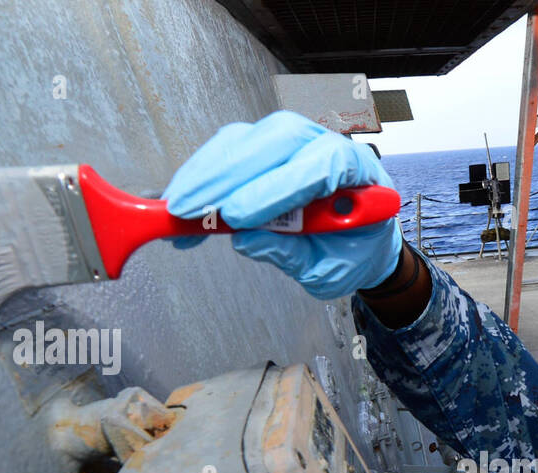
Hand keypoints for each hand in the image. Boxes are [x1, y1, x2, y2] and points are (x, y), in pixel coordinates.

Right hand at [162, 110, 402, 298]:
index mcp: (357, 172)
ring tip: (178, 209)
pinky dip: (202, 173)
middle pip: (276, 139)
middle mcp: (325, 144)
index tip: (237, 216)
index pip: (321, 165)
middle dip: (227, 174)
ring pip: (247, 139)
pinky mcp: (265, 145)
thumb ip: (295, 255)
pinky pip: (229, 148)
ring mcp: (293, 140)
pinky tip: (185, 201)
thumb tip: (248, 241)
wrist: (359, 242)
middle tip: (189, 210)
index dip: (276, 187)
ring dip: (206, 172)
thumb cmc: (353, 251)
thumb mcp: (331, 269)